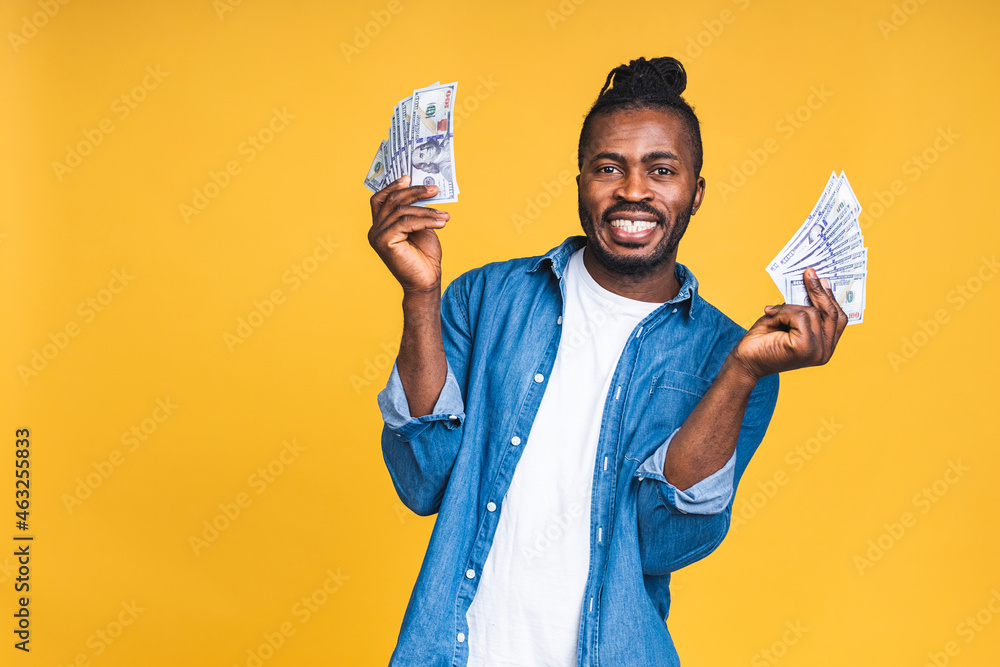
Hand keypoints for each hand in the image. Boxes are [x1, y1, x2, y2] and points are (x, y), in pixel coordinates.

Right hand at [368, 175, 450, 293]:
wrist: (426, 282)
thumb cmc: (424, 257)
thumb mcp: (420, 228)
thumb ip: (416, 211)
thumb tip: (423, 190)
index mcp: (380, 226)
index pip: (380, 199)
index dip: (392, 186)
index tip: (408, 177)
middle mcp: (374, 230)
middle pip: (392, 201)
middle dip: (414, 192)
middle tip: (434, 189)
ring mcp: (377, 236)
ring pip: (402, 211)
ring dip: (427, 210)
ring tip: (445, 215)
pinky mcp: (384, 242)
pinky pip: (406, 222)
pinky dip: (426, 220)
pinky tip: (441, 223)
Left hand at [730, 268, 847, 380]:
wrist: (745, 360)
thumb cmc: (764, 340)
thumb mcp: (788, 319)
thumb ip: (805, 307)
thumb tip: (817, 282)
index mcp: (825, 347)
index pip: (838, 318)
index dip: (830, 297)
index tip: (822, 278)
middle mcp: (825, 352)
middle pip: (831, 313)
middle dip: (819, 291)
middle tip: (808, 272)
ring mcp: (818, 351)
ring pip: (813, 313)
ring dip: (790, 308)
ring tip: (773, 312)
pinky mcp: (805, 347)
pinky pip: (800, 317)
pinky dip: (784, 312)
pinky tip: (771, 317)